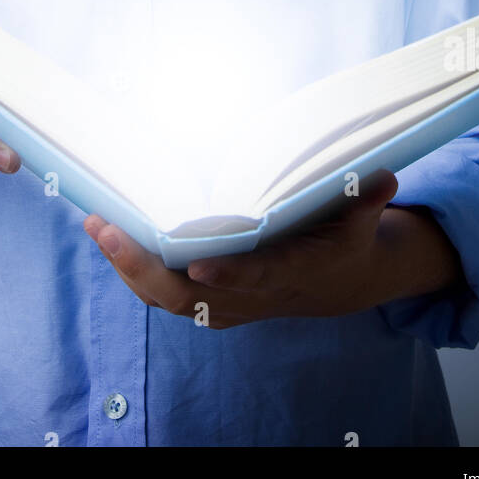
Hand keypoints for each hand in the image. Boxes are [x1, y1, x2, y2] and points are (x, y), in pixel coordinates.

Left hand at [83, 168, 408, 328]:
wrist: (340, 282)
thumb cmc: (345, 240)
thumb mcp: (363, 222)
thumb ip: (366, 201)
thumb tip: (382, 176)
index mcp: (288, 272)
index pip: (254, 277)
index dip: (228, 274)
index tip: (198, 264)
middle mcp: (250, 295)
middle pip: (188, 295)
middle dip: (143, 267)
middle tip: (107, 230)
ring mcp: (227, 302)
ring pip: (167, 297)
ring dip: (128, 266)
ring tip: (97, 225)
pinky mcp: (211, 301)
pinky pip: (165, 294)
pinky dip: (134, 271)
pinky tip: (110, 238)